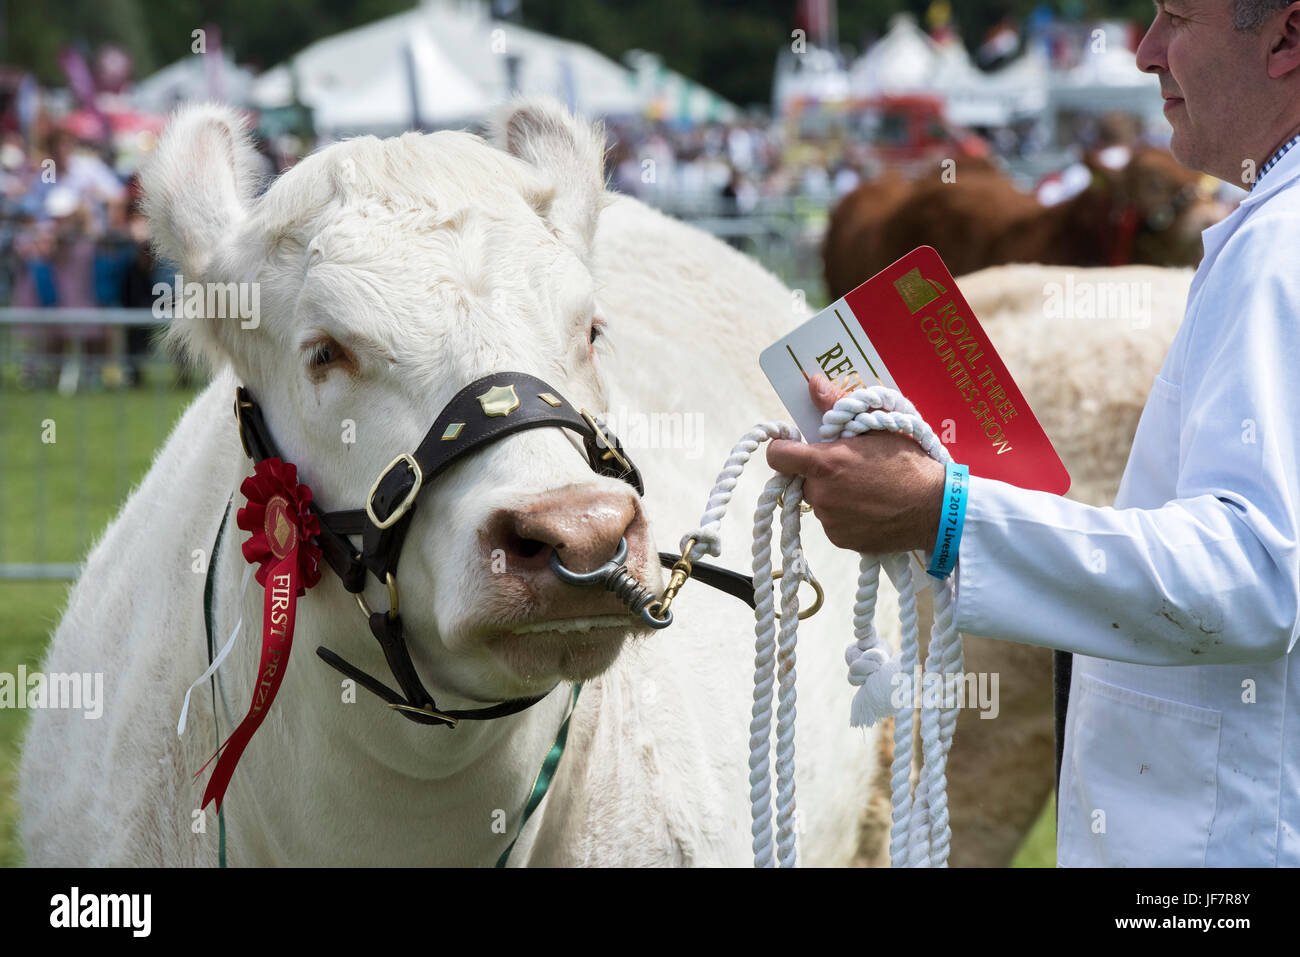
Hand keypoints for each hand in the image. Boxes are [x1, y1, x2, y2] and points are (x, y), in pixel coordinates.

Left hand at [766, 375, 945, 553]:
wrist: (935, 509)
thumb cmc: (908, 463)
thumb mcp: (876, 427)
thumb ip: (837, 405)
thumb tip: (812, 382)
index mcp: (825, 464)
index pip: (778, 456)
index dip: (784, 449)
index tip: (795, 448)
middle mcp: (821, 495)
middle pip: (802, 479)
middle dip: (820, 473)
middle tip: (850, 468)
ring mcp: (830, 521)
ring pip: (819, 502)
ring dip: (833, 494)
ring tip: (866, 489)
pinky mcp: (840, 540)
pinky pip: (833, 523)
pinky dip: (845, 516)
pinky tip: (870, 508)